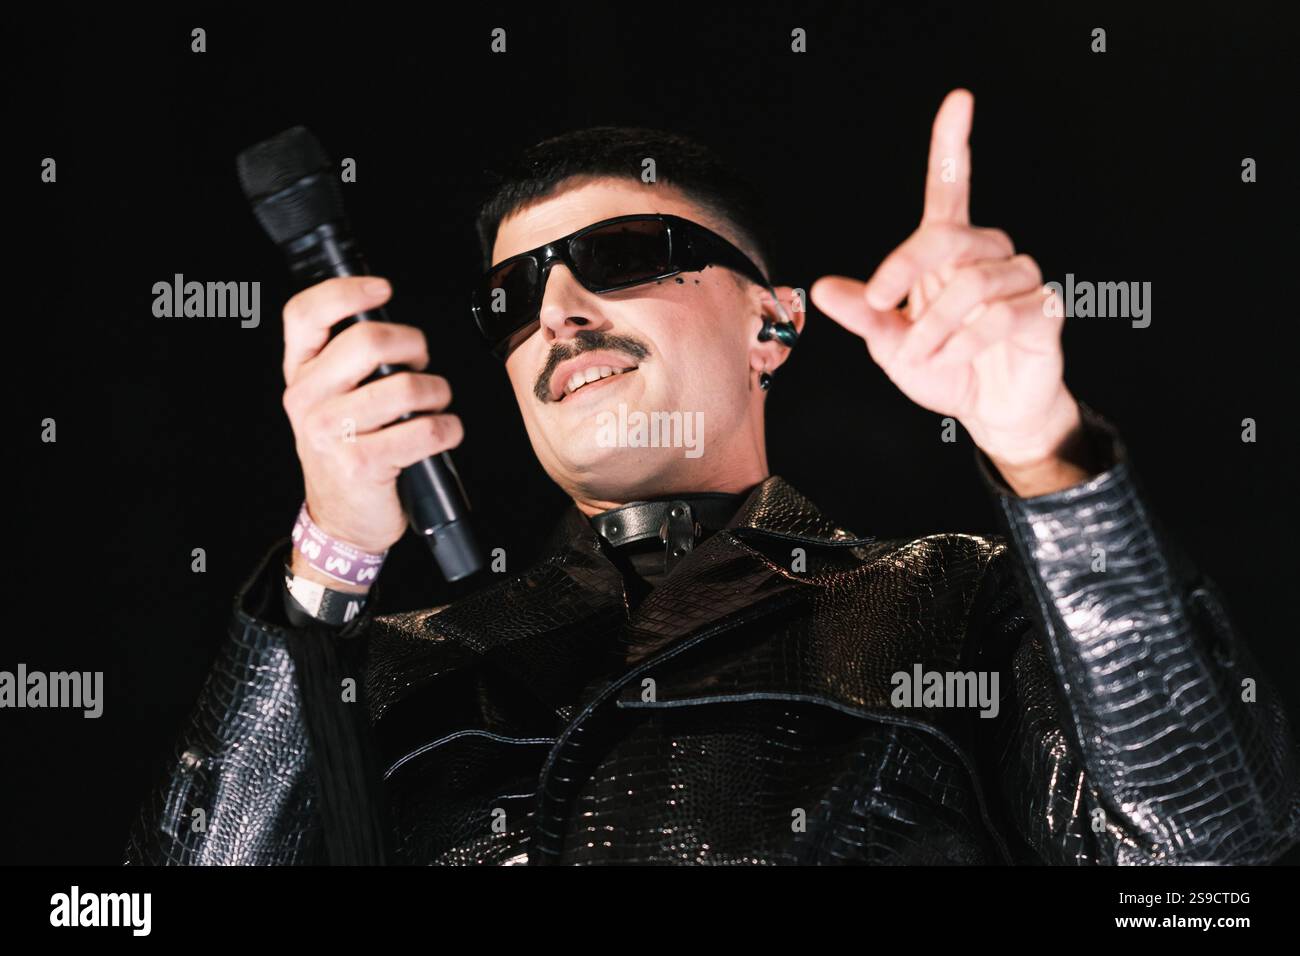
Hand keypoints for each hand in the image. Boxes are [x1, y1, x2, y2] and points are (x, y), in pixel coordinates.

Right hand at [279, 277, 463, 584]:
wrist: (342, 519)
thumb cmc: (347, 450)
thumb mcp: (331, 400)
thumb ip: (348, 360)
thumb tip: (394, 326)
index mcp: (299, 374)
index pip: (304, 315)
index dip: (346, 292)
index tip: (382, 290)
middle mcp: (306, 399)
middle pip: (368, 342)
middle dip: (413, 345)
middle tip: (420, 362)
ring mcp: (331, 433)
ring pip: (405, 387)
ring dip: (437, 392)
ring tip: (434, 404)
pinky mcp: (362, 464)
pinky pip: (424, 430)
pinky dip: (448, 429)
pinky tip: (443, 432)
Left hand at [810, 89, 1081, 475]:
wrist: (988, 410)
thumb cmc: (942, 368)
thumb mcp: (890, 345)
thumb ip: (863, 315)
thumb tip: (821, 287)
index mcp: (949, 251)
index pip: (951, 187)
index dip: (953, 144)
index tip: (959, 99)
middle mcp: (988, 253)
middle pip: (946, 237)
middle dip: (903, 272)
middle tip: (879, 304)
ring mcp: (1020, 278)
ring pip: (970, 286)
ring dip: (933, 330)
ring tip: (924, 354)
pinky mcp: (1044, 309)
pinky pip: (999, 317)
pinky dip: (964, 344)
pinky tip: (955, 358)